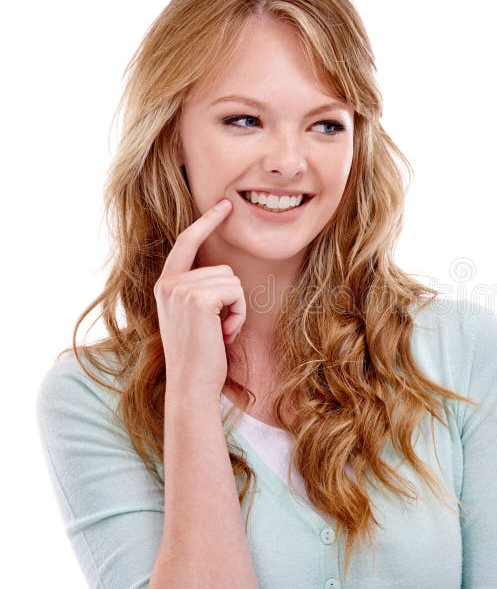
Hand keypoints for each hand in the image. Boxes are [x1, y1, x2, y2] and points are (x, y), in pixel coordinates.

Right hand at [153, 198, 245, 402]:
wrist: (191, 384)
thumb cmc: (200, 355)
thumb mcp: (194, 317)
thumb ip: (199, 291)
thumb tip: (224, 273)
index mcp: (166, 284)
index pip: (186, 242)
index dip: (206, 222)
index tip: (224, 205)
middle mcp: (168, 282)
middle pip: (223, 268)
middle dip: (231, 300)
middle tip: (218, 328)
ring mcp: (180, 289)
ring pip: (232, 281)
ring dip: (236, 309)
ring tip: (219, 332)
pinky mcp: (197, 298)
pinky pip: (236, 292)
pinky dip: (238, 314)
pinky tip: (224, 334)